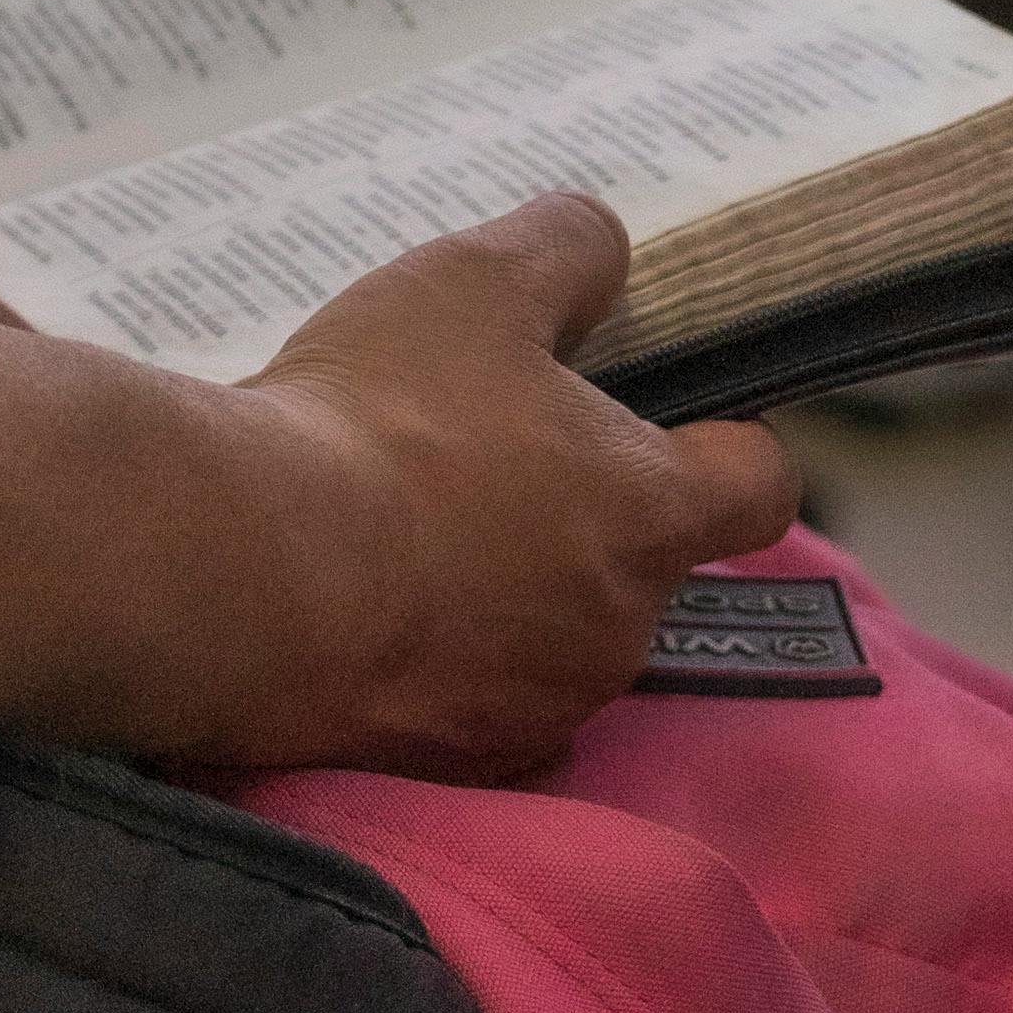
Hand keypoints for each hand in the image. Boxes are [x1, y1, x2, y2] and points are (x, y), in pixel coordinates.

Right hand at [212, 194, 797, 779]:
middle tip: (476, 454)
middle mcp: (621, 625)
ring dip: (503, 591)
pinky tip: (365, 609)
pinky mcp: (457, 762)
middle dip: (575, 512)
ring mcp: (540, 705)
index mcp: (650, 510)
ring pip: (552, 636)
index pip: (760, 486)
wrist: (251, 575)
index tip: (665, 419)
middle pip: (639, 560)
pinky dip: (438, 664)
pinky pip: (473, 706)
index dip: (726, 445)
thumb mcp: (472, 284)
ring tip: (400, 530)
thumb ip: (565, 251)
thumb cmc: (380, 422)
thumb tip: (605, 251)